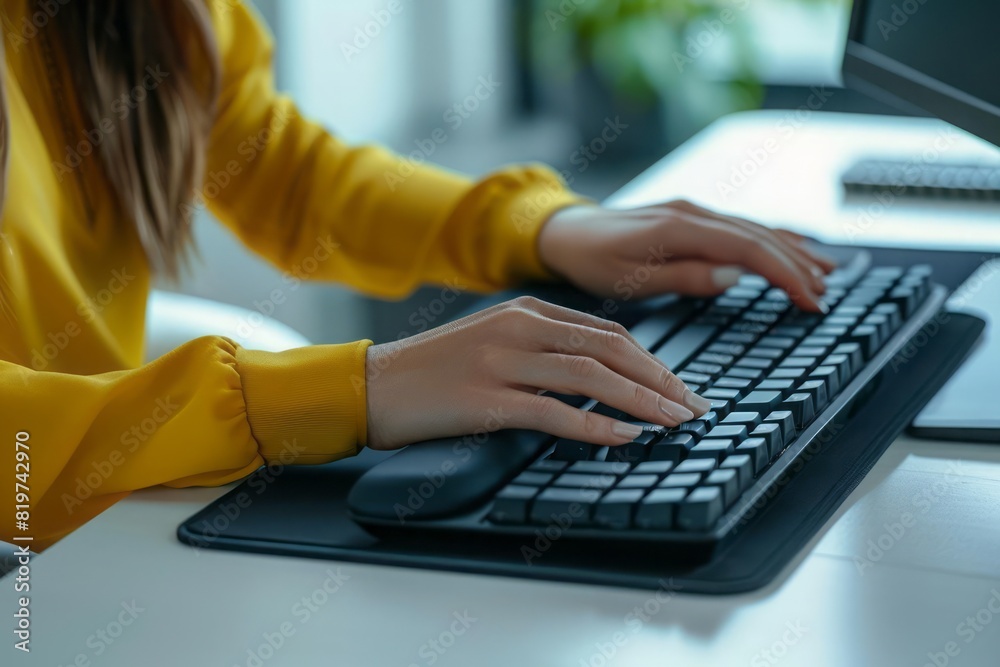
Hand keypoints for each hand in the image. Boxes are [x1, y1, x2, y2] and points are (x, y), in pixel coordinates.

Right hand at [365, 297, 711, 449]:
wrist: (374, 385)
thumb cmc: (435, 369)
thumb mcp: (494, 340)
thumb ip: (543, 347)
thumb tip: (600, 376)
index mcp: (526, 310)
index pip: (607, 331)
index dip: (652, 360)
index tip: (679, 387)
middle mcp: (519, 327)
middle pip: (610, 349)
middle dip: (661, 380)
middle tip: (694, 408)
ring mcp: (502, 361)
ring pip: (591, 376)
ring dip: (642, 401)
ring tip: (675, 423)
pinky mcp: (486, 399)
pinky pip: (554, 411)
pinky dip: (596, 425)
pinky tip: (625, 437)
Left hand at [537, 200, 836, 311]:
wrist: (566, 233)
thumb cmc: (592, 259)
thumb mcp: (631, 279)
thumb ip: (685, 276)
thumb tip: (735, 275)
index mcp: (680, 228)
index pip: (749, 248)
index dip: (785, 273)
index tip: (809, 299)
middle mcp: (692, 212)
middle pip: (760, 236)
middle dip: (797, 265)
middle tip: (824, 295)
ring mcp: (694, 211)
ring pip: (755, 228)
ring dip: (792, 249)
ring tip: (825, 271)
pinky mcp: (691, 217)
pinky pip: (740, 225)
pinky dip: (771, 237)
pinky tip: (793, 244)